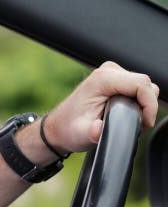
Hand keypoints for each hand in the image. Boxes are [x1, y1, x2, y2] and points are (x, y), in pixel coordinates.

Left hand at [45, 61, 159, 153]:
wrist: (58, 128)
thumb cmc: (68, 129)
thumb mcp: (81, 135)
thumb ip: (93, 132)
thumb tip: (98, 130)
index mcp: (102, 79)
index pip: (141, 85)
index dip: (149, 105)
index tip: (145, 122)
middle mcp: (108, 72)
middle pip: (146, 84)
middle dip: (147, 106)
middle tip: (136, 125)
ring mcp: (112, 74)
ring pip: (144, 86)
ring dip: (143, 105)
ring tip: (130, 121)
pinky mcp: (115, 80)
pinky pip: (138, 88)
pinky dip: (138, 102)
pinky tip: (127, 114)